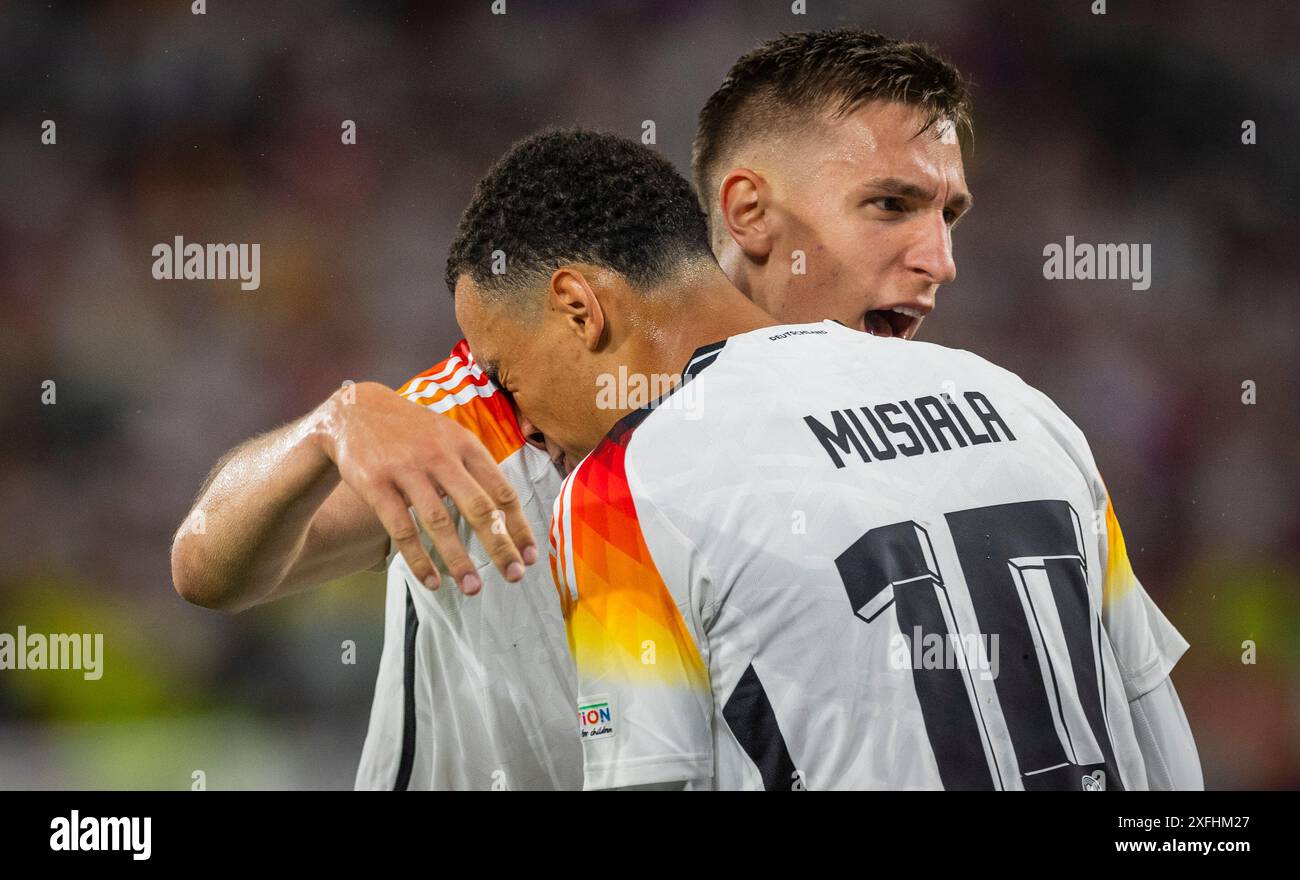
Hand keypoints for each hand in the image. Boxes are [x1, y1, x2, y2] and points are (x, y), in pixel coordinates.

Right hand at [313, 381, 535, 593]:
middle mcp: (440, 455)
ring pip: (440, 522)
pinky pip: (401, 529)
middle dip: (500, 546)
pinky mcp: (376, 483)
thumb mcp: (450, 436)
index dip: (519, 526)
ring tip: (473, 588)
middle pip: (479, 507)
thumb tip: (508, 512)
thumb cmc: (413, 431)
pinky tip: (432, 581)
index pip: (502, 491)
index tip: (531, 555)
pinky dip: (419, 559)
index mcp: (466, 445)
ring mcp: (408, 469)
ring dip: (459, 560)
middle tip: (515, 576)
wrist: (356, 410)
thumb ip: (476, 468)